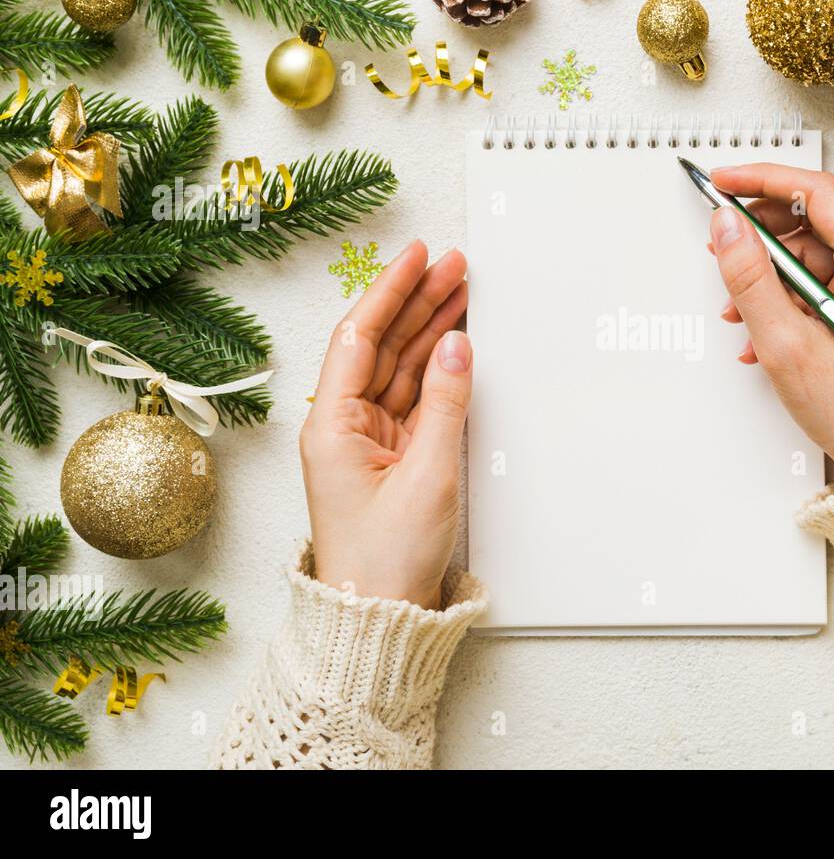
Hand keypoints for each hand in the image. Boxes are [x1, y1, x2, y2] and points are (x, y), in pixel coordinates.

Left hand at [300, 240, 470, 608]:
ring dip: (428, 330)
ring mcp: (367, 441)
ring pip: (400, 368)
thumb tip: (456, 347)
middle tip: (452, 265)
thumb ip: (446, 405)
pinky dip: (436, 369)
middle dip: (416, 302)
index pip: (360, 338)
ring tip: (460, 290)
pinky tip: (455, 342)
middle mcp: (343, 426)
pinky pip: (413, 398)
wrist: (378, 617)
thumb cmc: (385, 560)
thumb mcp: (427, 476)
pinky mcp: (390, 458)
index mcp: (332, 426)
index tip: (415, 256)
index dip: (389, 291)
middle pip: (381, 346)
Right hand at [708, 164, 833, 485]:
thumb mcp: (785, 343)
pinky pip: (832, 280)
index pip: (820, 192)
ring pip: (821, 253)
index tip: (725, 182)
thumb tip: (727, 227)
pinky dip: (795, 295)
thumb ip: (750, 277)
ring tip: (741, 310)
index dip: (765, 181)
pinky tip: (768, 327)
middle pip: (820, 219)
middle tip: (724, 247)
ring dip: (775, 274)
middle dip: (765, 234)